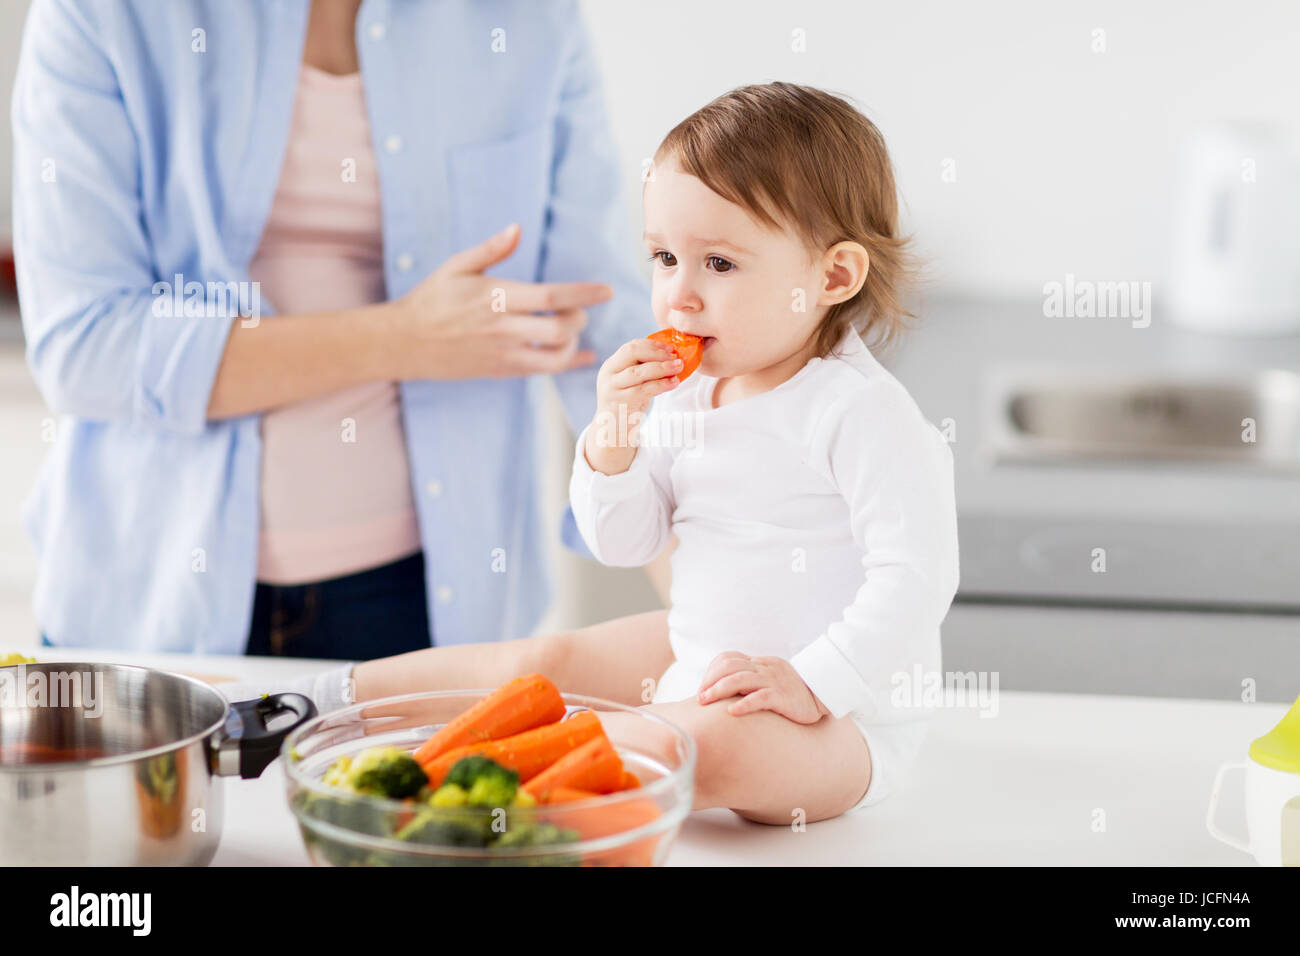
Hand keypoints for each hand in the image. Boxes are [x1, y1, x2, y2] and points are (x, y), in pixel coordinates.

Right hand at [391, 223, 609, 379]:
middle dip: (579, 320)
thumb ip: (491, 249)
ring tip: (570, 331)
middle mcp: (502, 328)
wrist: (404, 342)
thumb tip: (518, 229)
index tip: (606, 290)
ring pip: (554, 358)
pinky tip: (580, 355)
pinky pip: (542, 372)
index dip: (583, 294)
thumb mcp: (457, 267)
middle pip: (558, 330)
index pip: (550, 296)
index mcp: (495, 297)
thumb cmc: (432, 299)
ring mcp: (502, 353)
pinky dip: (567, 364)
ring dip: (572, 345)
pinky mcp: (501, 370)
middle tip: (579, 311)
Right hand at [582, 336, 681, 474]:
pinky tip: (674, 382)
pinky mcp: (620, 403)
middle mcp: (608, 374)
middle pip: (632, 353)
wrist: (613, 430)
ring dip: (662, 368)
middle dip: (657, 353)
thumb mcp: (632, 382)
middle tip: (676, 357)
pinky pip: (643, 390)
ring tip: (679, 367)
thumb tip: (673, 355)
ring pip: (638, 372)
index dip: (652, 345)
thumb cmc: (628, 402)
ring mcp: (612, 389)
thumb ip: (644, 369)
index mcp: (611, 365)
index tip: (671, 349)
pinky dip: (661, 385)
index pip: (631, 346)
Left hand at [696, 651, 829, 723]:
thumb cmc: (791, 692)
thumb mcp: (768, 679)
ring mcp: (773, 681)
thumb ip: (749, 680)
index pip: (728, 658)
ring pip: (739, 680)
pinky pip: (760, 698)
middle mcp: (764, 668)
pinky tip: (732, 712)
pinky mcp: (782, 697)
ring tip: (705, 702)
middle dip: (709, 681)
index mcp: (759, 663)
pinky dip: (743, 704)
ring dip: (718, 690)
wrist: (821, 695)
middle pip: (729, 667)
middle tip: (699, 698)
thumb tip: (722, 690)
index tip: (702, 689)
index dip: (711, 671)